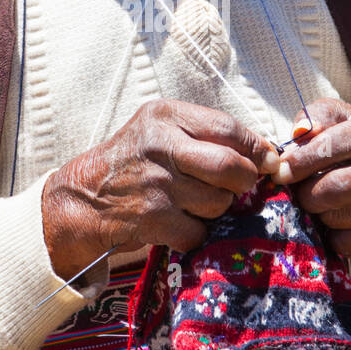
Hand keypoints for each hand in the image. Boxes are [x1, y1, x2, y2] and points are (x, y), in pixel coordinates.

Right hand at [41, 100, 278, 280]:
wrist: (82, 199)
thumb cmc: (133, 162)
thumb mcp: (160, 130)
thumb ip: (205, 134)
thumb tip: (266, 153)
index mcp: (165, 115)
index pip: (229, 129)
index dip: (256, 148)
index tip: (268, 161)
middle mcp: (160, 145)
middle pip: (231, 168)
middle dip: (243, 183)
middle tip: (235, 187)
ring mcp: (156, 183)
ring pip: (219, 203)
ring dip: (216, 210)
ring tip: (194, 203)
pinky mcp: (152, 218)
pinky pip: (199, 232)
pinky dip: (195, 234)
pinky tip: (178, 223)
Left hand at [273, 98, 350, 257]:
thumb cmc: (350, 137)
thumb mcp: (335, 117)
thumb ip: (314, 118)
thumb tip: (299, 134)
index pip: (333, 145)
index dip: (301, 161)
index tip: (281, 172)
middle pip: (334, 188)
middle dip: (306, 192)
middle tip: (298, 190)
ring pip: (336, 216)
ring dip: (318, 212)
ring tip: (321, 199)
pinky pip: (346, 242)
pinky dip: (331, 236)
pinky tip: (335, 218)